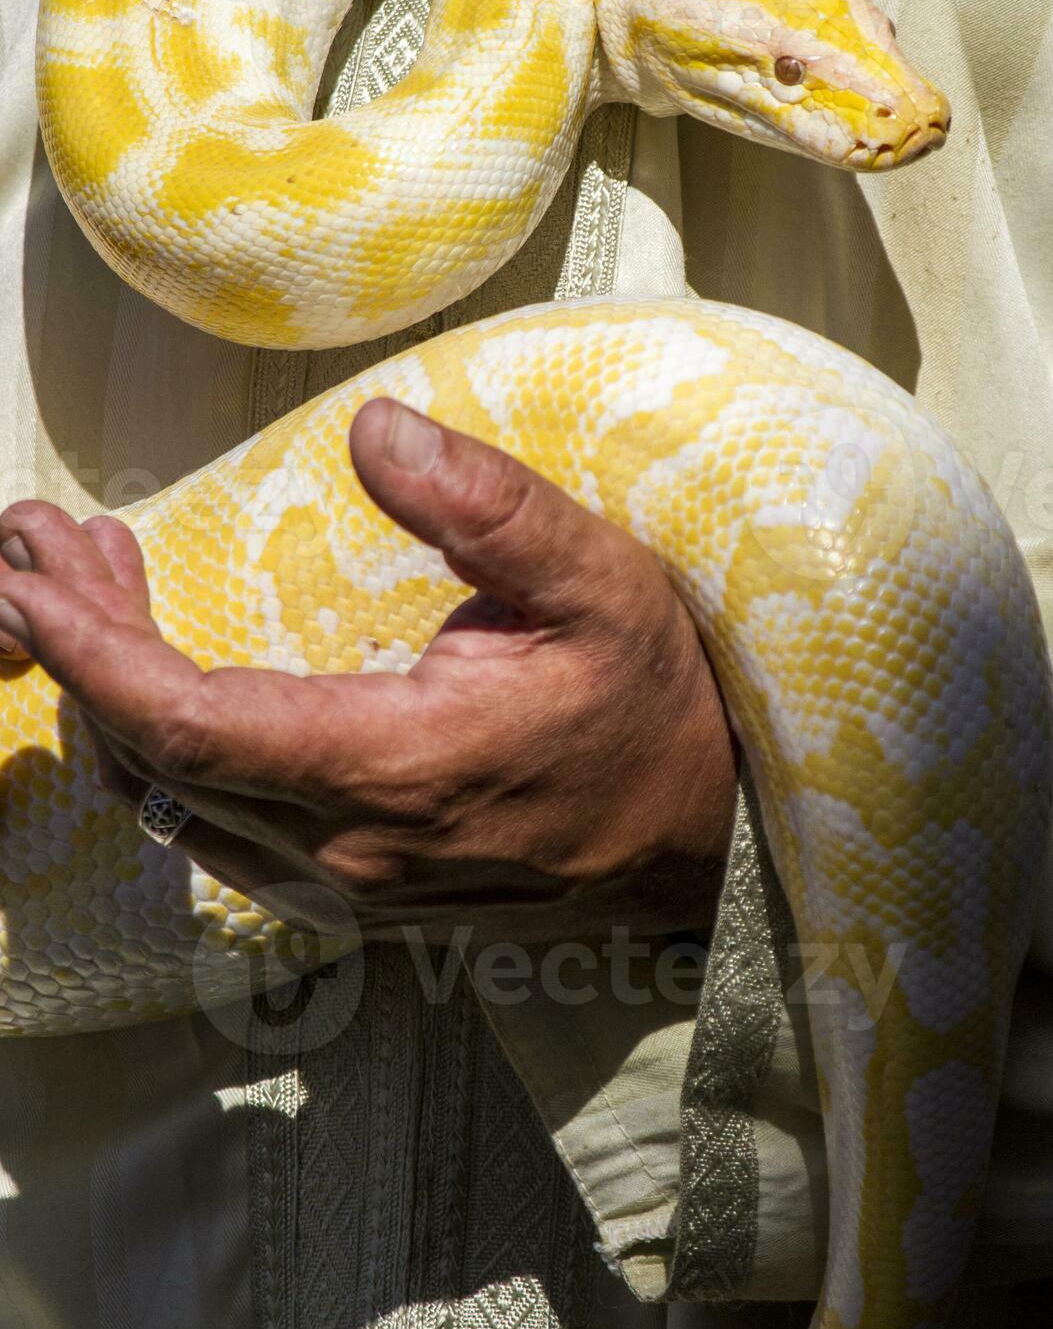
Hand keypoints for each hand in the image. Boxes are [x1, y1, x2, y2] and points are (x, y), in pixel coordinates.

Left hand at [0, 402, 738, 940]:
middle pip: (158, 762)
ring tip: (77, 584)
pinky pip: (216, 829)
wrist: (709, 836)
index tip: (27, 577)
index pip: (194, 724)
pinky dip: (162, 747)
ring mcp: (344, 889)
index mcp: (399, 769)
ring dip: (111, 695)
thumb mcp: (600, 580)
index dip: (93, 653)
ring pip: (174, 803)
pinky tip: (158, 676)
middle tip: (33, 545)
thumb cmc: (658, 702)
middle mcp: (348, 850)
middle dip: (75, 649)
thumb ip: (488, 507)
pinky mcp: (351, 897)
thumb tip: (372, 431)